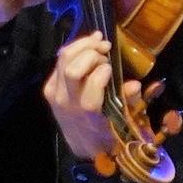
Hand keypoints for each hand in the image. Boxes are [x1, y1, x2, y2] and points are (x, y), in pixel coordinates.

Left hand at [42, 29, 136, 163]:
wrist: (81, 142)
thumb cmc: (106, 129)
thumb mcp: (122, 119)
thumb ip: (129, 101)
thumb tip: (134, 84)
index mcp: (88, 111)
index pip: (93, 82)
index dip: (103, 69)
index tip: (111, 67)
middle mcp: (67, 101)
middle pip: (73, 67)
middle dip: (92, 53)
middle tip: (106, 49)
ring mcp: (54, 93)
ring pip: (63, 59)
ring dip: (82, 45)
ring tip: (98, 41)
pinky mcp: (48, 87)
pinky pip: (58, 62)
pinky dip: (73, 50)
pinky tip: (87, 45)